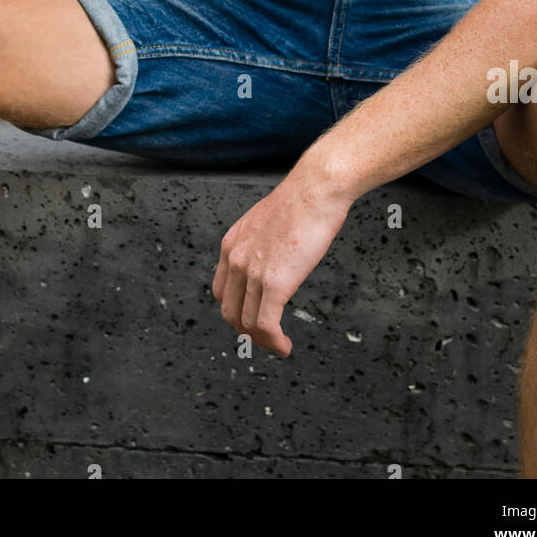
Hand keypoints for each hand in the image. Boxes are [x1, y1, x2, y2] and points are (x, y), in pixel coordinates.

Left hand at [211, 167, 351, 356]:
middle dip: (246, 331)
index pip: (221, 291)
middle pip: (230, 311)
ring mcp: (254, 272)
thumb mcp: (264, 222)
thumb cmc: (300, 200)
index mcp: (231, 244)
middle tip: (264, 338)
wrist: (315, 189)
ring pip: (247, 323)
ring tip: (278, 346)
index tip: (250, 318)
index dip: (235, 310)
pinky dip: (274, 342)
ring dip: (262, 341)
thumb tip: (270, 259)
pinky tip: (284, 346)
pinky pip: (267, 325)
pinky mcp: (276, 283)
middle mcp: (236, 259)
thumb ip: (258, 244)